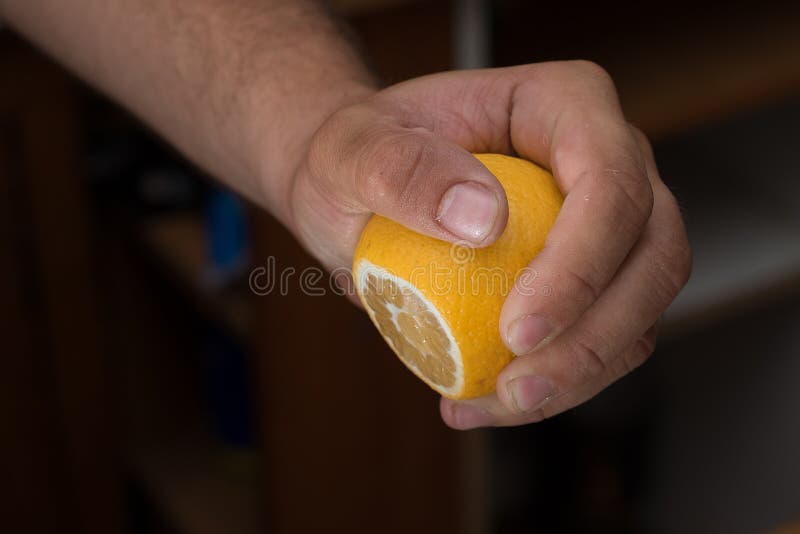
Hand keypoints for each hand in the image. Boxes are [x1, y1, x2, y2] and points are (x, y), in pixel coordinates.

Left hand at [286, 61, 690, 428]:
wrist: (359, 190)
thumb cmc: (360, 157)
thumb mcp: (351, 151)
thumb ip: (402, 169)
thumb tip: (486, 220)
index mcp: (567, 105)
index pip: (609, 182)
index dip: (580, 265)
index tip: (515, 330)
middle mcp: (607, 160)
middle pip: (653, 254)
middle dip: (596, 336)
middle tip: (516, 387)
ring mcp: (609, 223)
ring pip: (641, 309)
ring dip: (583, 373)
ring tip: (496, 402)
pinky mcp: (592, 277)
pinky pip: (604, 338)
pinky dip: (559, 382)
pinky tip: (487, 400)